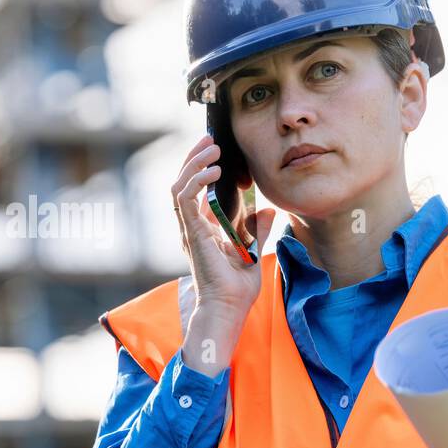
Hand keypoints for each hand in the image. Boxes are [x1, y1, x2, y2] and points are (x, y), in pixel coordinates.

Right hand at [171, 133, 276, 318]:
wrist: (228, 307)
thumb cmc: (237, 288)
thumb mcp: (253, 251)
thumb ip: (258, 230)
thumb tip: (268, 210)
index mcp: (203, 230)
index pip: (196, 191)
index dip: (203, 169)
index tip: (218, 152)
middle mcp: (192, 227)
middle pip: (183, 183)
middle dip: (194, 158)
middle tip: (210, 140)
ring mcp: (189, 229)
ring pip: (179, 185)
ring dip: (194, 163)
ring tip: (212, 148)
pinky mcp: (191, 232)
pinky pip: (185, 198)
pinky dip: (197, 180)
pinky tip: (214, 170)